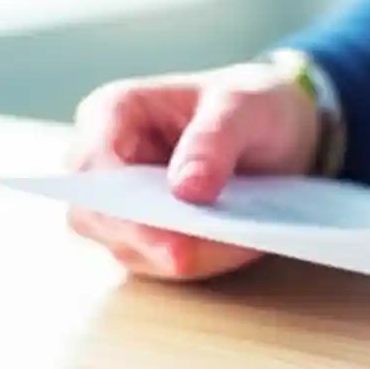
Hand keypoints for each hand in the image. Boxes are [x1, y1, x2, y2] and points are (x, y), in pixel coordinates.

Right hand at [67, 62, 319, 279]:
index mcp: (111, 113)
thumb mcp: (244, 107)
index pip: (92, 170)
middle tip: (209, 251)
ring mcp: (121, 203)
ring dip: (186, 254)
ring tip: (241, 238)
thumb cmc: (249, 105)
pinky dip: (201, 260)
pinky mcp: (146, 235)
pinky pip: (162, 263)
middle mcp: (104, 162)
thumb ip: (213, 142)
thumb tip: (186, 190)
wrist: (277, 129)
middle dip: (153, 242)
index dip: (123, 210)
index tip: (170, 241)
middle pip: (98, 219)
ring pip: (131, 250)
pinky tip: (237, 243)